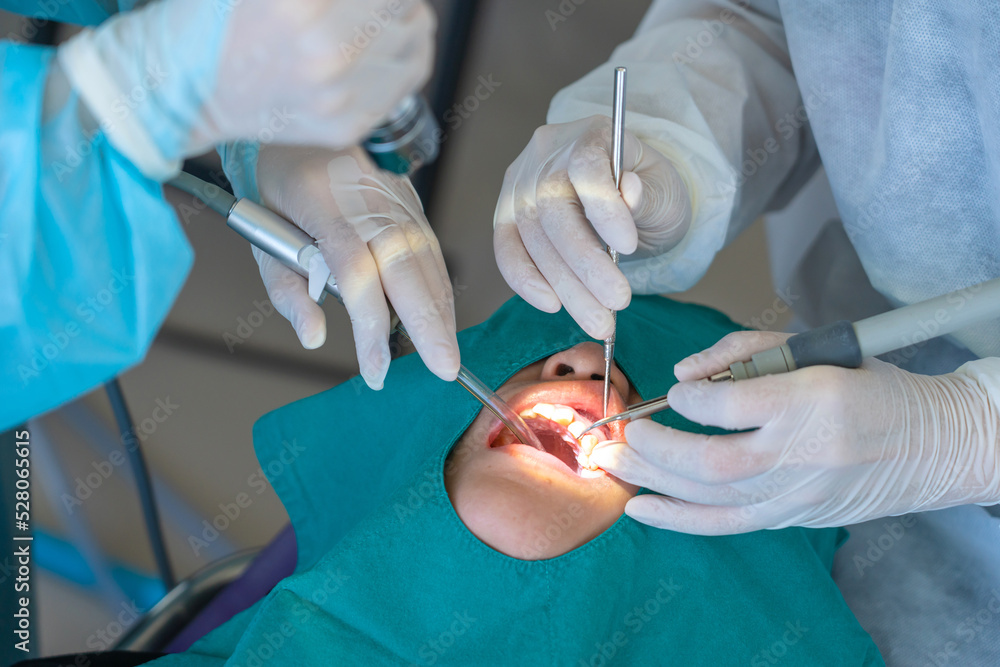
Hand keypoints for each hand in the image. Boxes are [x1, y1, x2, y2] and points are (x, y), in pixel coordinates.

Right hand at [58, 0, 434, 174]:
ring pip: (416, 46)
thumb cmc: (218, 27)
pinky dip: (395, 66)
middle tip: (371, 6)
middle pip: (411, 8)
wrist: (191, 94)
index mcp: (304, 4)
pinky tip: (370, 57)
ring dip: (403, 28)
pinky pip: (403, 86)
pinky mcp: (348, 125)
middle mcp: (330, 49)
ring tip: (375, 25)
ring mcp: (342, 94)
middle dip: (396, 2)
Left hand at [253, 145, 458, 388]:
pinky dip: (439, 285)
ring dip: (440, 308)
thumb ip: (287, 293)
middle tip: (442, 368)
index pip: (356, 273)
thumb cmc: (274, 187)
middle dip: (427, 322)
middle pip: (405, 265)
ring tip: (445, 353)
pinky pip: (430, 247)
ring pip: (425, 256)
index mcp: (322, 204)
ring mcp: (392, 196)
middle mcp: (365, 198)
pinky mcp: (408, 199)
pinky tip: (442, 316)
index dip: (370, 325)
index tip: (376, 369)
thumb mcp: (261, 242)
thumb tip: (315, 337)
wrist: (296, 130)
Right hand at [493, 116, 690, 338]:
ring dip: (565, 285)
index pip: (587, 165)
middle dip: (586, 264)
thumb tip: (629, 190)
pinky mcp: (506, 216)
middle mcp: (546, 154)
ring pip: (533, 238)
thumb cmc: (647, 191)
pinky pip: (507, 251)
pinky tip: (553, 304)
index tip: (629, 246)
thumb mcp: (664, 188)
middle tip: (617, 302)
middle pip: (554, 209)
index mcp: (591, 133)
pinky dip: (527, 282)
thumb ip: (648, 193)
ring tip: (598, 320)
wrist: (626, 200)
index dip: (604, 208)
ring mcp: (520, 184)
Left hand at [589, 331, 999, 534]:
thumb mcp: (815, 347)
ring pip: (713, 495)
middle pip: (713, 460)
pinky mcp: (793, 516)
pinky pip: (728, 523)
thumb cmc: (866, 384)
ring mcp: (798, 492)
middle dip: (655, 448)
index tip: (676, 391)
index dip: (691, 397)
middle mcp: (804, 451)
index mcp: (813, 398)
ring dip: (654, 481)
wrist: (929, 444)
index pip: (733, 403)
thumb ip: (744, 351)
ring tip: (612, 463)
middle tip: (621, 434)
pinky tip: (639, 509)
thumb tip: (683, 374)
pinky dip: (679, 519)